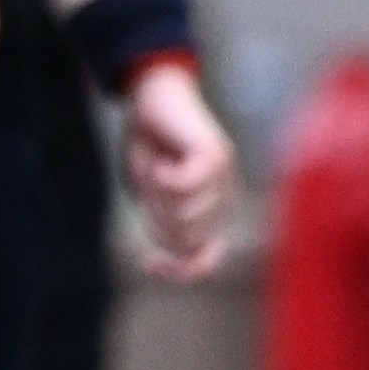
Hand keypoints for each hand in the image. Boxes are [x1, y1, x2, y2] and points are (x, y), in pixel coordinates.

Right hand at [114, 61, 237, 280]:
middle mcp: (224, 202)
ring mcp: (224, 181)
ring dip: (157, 192)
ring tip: (158, 164)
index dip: (176, 271)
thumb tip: (175, 255)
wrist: (151, 98)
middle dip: (154, 216)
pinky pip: (182, 187)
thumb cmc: (150, 145)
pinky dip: (161, 175)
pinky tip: (164, 157)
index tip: (144, 262)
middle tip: (150, 183)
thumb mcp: (149, 196)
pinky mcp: (215, 158)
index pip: (203, 261)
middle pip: (182, 239)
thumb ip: (164, 225)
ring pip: (182, 215)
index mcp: (210, 215)